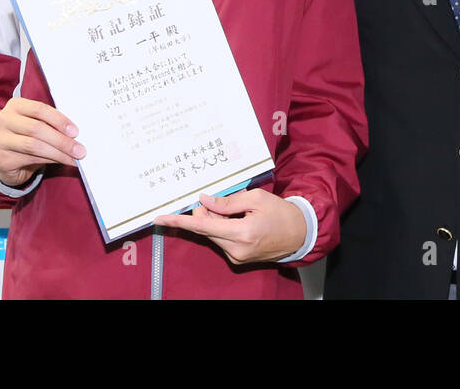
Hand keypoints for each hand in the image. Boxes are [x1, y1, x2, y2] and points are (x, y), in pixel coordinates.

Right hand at [0, 97, 84, 186]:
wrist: (7, 159)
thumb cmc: (27, 137)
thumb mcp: (37, 125)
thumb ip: (51, 124)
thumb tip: (76, 134)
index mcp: (15, 105)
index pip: (39, 109)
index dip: (59, 120)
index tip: (75, 131)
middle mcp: (4, 119)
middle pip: (36, 128)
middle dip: (61, 140)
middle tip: (79, 150)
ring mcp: (1, 139)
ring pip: (34, 145)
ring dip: (58, 153)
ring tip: (74, 158)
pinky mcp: (2, 158)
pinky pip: (30, 159)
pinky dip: (50, 161)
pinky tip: (62, 163)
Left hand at [153, 190, 306, 263]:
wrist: (299, 234)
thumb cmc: (280, 212)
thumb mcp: (256, 198)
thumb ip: (227, 202)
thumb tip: (204, 201)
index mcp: (241, 233)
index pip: (202, 226)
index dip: (179, 221)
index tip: (160, 218)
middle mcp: (235, 249)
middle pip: (206, 229)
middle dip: (203, 213)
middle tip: (212, 199)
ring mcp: (236, 257)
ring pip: (212, 234)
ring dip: (215, 220)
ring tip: (234, 210)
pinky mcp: (238, 259)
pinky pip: (221, 240)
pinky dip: (222, 228)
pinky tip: (237, 221)